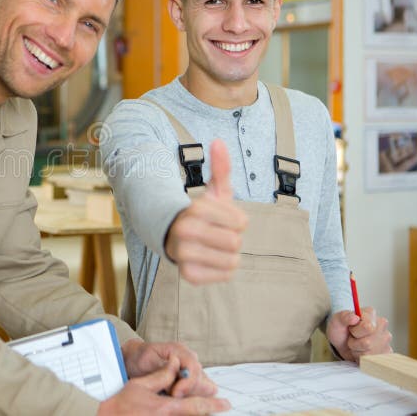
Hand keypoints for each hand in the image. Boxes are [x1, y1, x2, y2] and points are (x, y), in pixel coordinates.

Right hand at [97, 365, 230, 415]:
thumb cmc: (119, 404)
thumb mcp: (140, 385)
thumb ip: (161, 375)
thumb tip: (175, 364)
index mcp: (166, 408)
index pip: (196, 406)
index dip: (213, 404)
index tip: (226, 403)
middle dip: (205, 410)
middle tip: (217, 405)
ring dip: (192, 412)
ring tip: (195, 405)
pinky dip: (179, 415)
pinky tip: (176, 410)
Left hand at [121, 339, 215, 397]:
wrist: (137, 358)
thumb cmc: (141, 357)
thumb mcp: (147, 360)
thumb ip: (163, 368)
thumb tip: (176, 373)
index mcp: (179, 350)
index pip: (194, 367)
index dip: (188, 383)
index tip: (175, 394)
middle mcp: (190, 358)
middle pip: (201, 379)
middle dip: (188, 391)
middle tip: (171, 395)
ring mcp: (192, 368)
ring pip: (204, 387)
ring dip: (190, 394)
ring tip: (172, 393)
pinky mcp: (192, 378)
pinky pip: (201, 391)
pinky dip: (191, 396)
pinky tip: (177, 395)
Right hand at [165, 139, 247, 283]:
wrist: (174, 237)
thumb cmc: (202, 214)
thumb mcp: (214, 191)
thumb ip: (220, 167)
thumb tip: (218, 141)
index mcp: (195, 208)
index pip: (242, 222)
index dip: (238, 221)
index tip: (224, 219)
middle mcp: (185, 231)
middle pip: (236, 242)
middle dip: (233, 238)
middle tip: (219, 234)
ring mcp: (184, 254)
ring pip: (232, 261)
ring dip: (229, 255)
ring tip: (214, 248)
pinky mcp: (188, 275)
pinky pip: (225, 276)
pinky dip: (222, 270)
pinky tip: (210, 260)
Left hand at [326, 308, 392, 361]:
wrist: (342, 342)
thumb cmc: (341, 330)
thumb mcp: (336, 321)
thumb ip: (343, 317)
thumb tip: (355, 317)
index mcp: (370, 313)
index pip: (367, 327)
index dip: (355, 331)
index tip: (350, 328)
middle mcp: (382, 324)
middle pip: (367, 343)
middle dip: (355, 343)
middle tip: (352, 337)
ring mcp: (386, 338)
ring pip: (369, 353)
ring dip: (357, 351)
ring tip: (356, 344)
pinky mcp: (387, 351)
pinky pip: (373, 360)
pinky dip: (363, 358)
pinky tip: (362, 350)